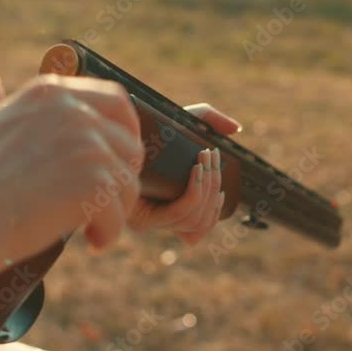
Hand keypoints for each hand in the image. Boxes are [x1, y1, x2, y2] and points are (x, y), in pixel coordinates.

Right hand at [0, 72, 143, 281]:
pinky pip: (120, 214)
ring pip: (128, 182)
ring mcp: (86, 147)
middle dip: (122, 174)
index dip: (123, 132)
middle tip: (104, 201)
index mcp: (47, 94)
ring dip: (115, 210)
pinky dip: (108, 233)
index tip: (113, 160)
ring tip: (93, 229)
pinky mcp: (92, 185)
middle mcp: (73, 112)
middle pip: (129, 142)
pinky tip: (91, 243)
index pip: (114, 100)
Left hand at [127, 103, 240, 244]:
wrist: (115, 123)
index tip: (221, 189)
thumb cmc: (146, 125)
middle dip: (215, 188)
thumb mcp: (183, 121)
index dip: (214, 212)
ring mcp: (146, 219)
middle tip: (212, 156)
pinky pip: (178, 213)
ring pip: (193, 218)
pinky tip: (197, 170)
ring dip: (209, 187)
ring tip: (205, 157)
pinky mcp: (138, 213)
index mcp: (163, 208)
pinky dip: (196, 192)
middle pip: (200, 221)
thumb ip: (210, 121)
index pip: (197, 229)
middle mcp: (153, 219)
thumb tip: (236, 129)